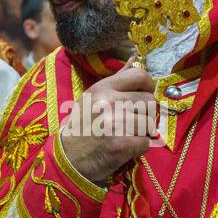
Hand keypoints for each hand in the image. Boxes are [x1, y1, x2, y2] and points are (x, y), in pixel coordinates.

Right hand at [59, 65, 157, 184]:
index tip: (144, 96)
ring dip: (142, 132)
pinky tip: (124, 148)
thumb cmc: (82, 127)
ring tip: (125, 135)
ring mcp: (116, 122)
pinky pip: (146, 142)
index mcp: (103, 88)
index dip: (148, 86)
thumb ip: (116, 80)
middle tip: (132, 123)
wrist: (68, 159)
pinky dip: (138, 148)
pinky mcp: (122, 143)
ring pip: (150, 123)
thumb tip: (135, 58)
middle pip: (150, 101)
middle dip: (145, 114)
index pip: (140, 75)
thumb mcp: (92, 98)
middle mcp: (110, 101)